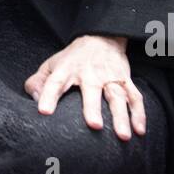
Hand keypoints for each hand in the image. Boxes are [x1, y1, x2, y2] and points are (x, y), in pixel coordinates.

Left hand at [24, 35, 145, 140]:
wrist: (101, 38)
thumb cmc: (72, 59)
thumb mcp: (51, 65)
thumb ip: (38, 82)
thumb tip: (33, 98)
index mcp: (67, 69)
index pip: (55, 82)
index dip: (49, 96)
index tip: (44, 111)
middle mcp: (89, 73)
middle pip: (91, 89)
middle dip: (93, 108)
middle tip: (94, 126)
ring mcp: (109, 77)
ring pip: (117, 96)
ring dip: (122, 116)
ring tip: (123, 136)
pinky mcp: (125, 81)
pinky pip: (135, 97)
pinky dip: (139, 114)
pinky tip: (140, 131)